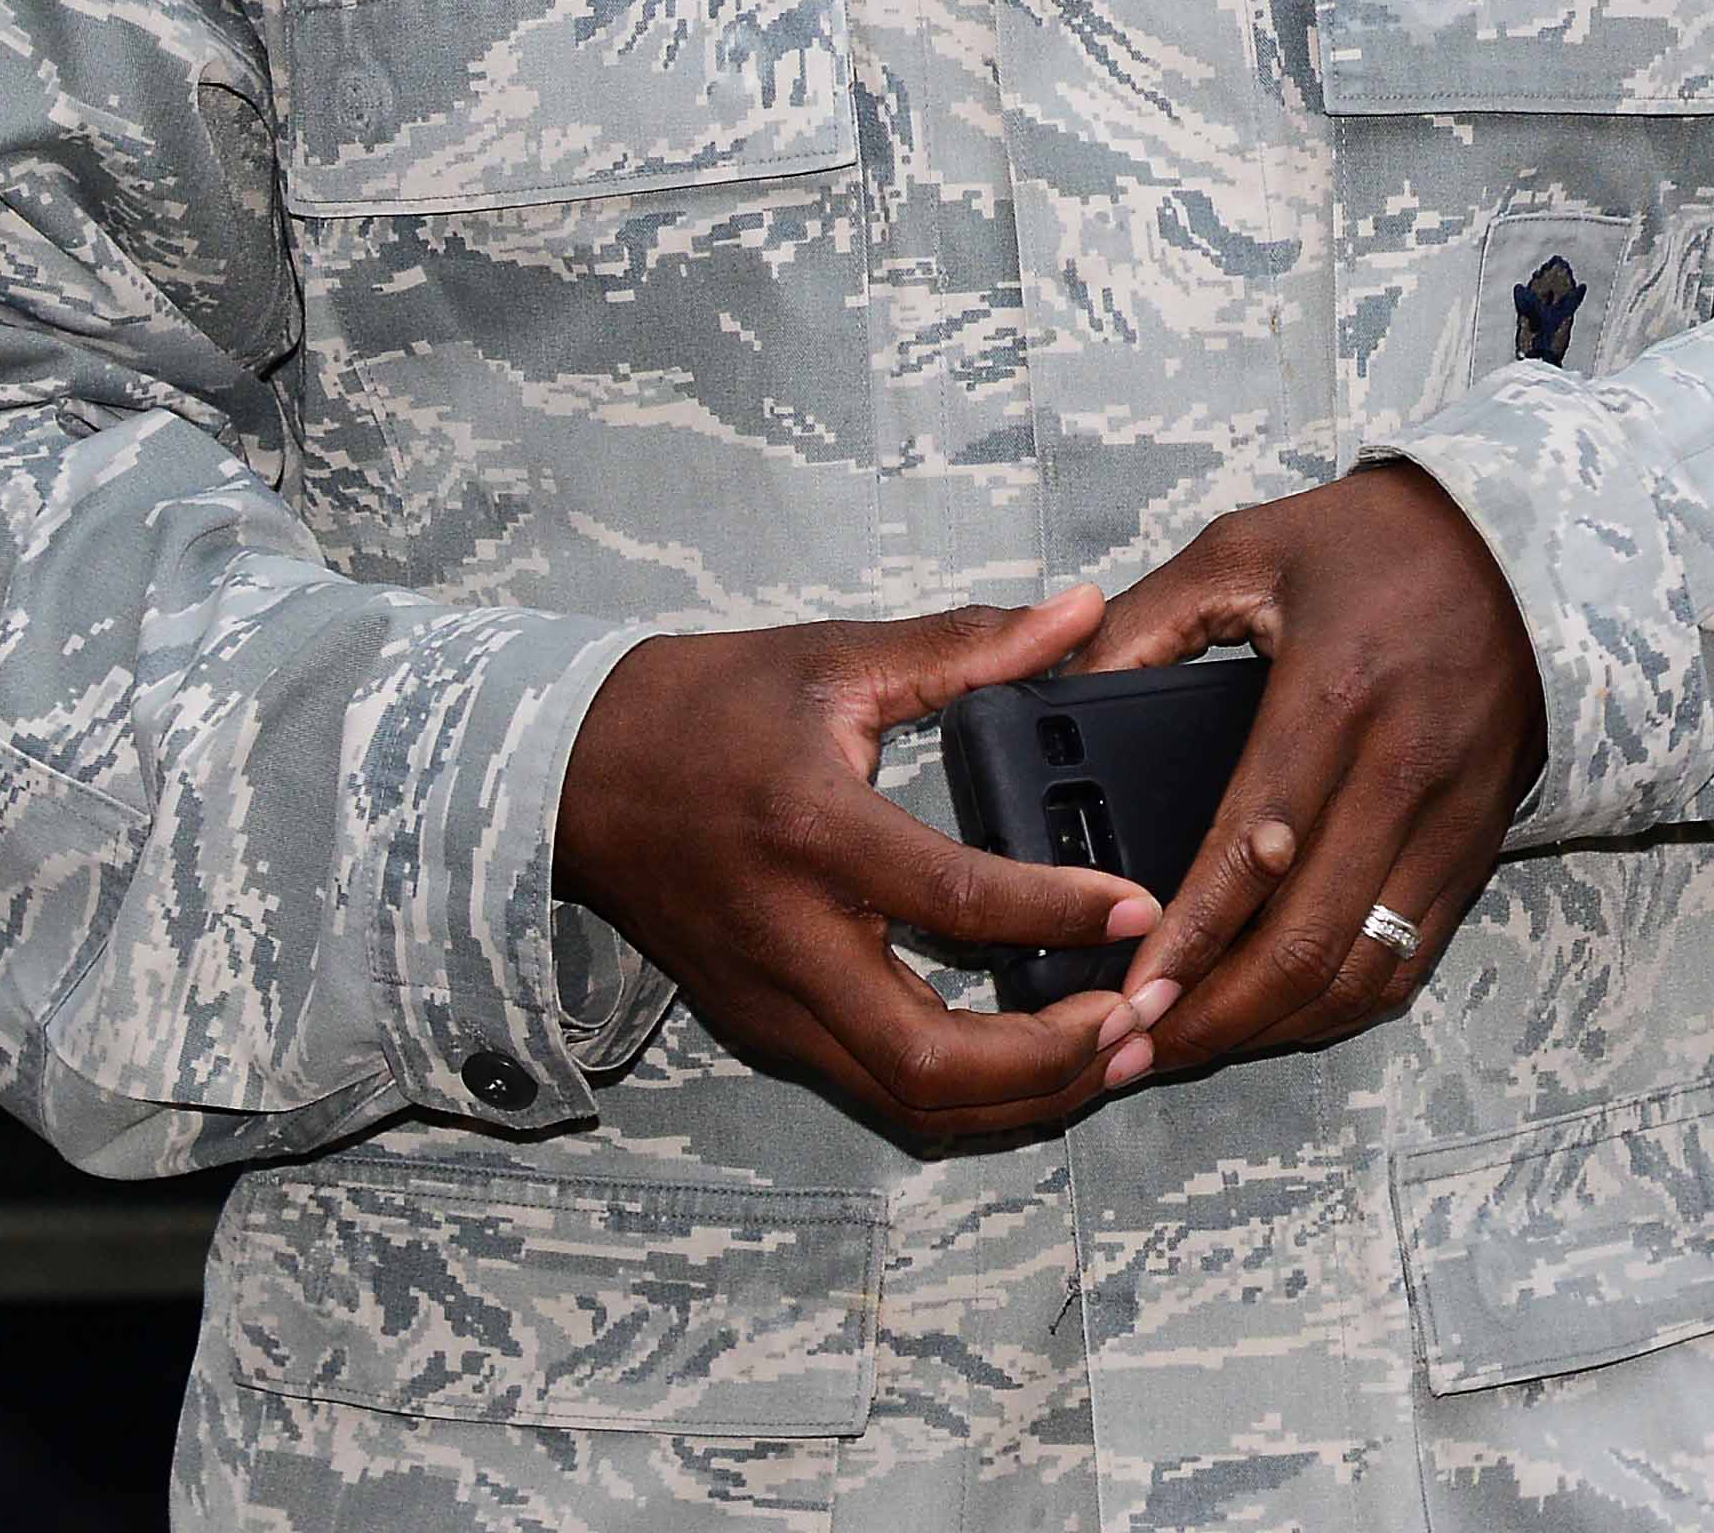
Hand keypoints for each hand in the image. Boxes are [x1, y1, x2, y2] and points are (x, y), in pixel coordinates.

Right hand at [550, 589, 1157, 1149]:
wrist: (572, 774)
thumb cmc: (701, 706)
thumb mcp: (835, 657)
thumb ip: (969, 645)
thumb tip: (1082, 613)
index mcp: (815, 832)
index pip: (959, 900)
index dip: (1063, 913)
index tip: (1142, 911)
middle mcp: (791, 938)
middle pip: (930, 1060)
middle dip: (1048, 1063)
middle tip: (1130, 1020)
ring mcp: (772, 1000)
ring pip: (908, 1099)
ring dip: (1016, 1098)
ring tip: (1102, 1053)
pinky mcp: (764, 1027)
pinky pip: (877, 1089)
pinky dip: (964, 1092)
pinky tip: (1027, 1056)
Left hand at [1083, 464, 1539, 1090]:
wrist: (1524, 547)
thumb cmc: (1377, 541)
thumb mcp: (1246, 548)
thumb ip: (1144, 622)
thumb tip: (1049, 692)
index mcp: (1334, 695)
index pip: (1252, 851)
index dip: (1188, 939)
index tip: (1128, 994)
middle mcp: (1401, 771)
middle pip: (1307, 940)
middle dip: (1216, 1016)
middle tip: (1137, 1050)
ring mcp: (1450, 820)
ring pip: (1361, 969)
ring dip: (1274, 1026)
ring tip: (1192, 1046)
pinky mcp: (1478, 845)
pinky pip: (1411, 957)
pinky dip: (1340, 1005)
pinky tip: (1279, 1016)